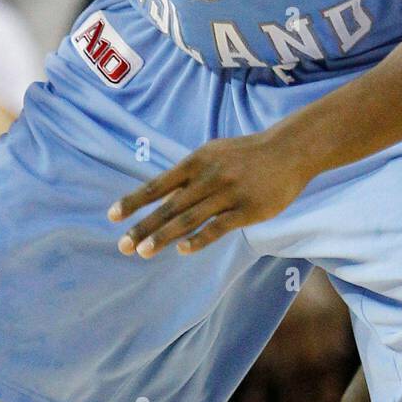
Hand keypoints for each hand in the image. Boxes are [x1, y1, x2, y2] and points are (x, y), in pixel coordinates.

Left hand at [109, 132, 311, 258]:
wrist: (290, 149)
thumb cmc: (247, 154)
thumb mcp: (214, 154)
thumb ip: (189, 176)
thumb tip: (160, 199)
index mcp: (197, 161)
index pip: (158, 184)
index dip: (134, 200)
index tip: (111, 216)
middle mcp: (209, 176)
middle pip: (170, 205)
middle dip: (143, 226)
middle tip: (121, 246)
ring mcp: (229, 193)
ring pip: (190, 218)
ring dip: (164, 236)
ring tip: (142, 252)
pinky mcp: (249, 209)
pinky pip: (219, 227)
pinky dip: (200, 239)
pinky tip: (183, 250)